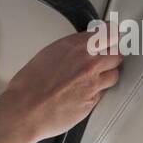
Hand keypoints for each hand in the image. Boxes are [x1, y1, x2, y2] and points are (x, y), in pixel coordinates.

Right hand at [0, 30, 121, 142]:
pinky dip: (96, 93)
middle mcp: (89, 63)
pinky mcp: (92, 102)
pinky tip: (84, 94)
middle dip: (112, 57)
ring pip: (114, 75)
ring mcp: (93, 83)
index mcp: (77, 46)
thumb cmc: (29, 86)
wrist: (25, 110)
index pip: (110, 32)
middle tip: (105, 60)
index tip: (112, 37)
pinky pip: (102, 94)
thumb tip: (80, 48)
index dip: (112, 35)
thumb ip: (71, 49)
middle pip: (117, 54)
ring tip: (94, 79)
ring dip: (107, 76)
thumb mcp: (49, 53)